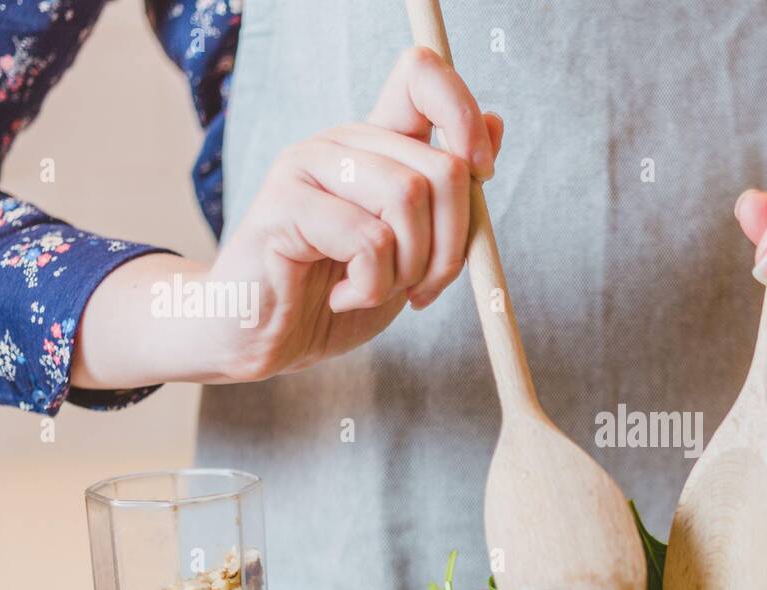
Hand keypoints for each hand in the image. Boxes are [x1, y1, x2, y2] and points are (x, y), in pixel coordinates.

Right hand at [73, 47, 502, 388]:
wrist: (269, 338)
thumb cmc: (340, 293)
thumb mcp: (415, 250)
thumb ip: (450, 195)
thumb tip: (497, 123)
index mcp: (377, 144)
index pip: (423, 75)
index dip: (464, 114)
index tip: (482, 174)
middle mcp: (343, 142)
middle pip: (443, 166)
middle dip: (452, 248)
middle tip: (422, 289)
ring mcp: (308, 165)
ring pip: (408, 197)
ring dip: (409, 269)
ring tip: (375, 290)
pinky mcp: (284, 203)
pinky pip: (367, 239)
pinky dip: (370, 286)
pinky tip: (342, 297)